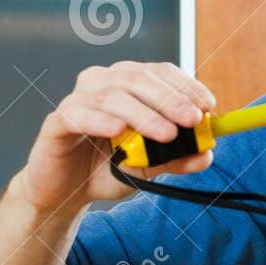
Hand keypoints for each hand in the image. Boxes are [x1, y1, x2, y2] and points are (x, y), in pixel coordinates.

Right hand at [18, 62, 217, 213]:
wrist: (66, 191)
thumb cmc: (106, 168)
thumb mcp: (149, 166)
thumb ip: (177, 158)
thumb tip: (207, 154)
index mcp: (128, 84)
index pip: (160, 72)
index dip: (186, 86)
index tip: (208, 107)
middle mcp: (102, 83)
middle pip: (138, 78)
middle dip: (170, 99)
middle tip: (192, 120)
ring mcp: (78, 100)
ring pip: (112, 96)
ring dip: (144, 114)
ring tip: (167, 134)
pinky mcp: (57, 122)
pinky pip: (78, 115)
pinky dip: (101, 120)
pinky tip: (119, 130)